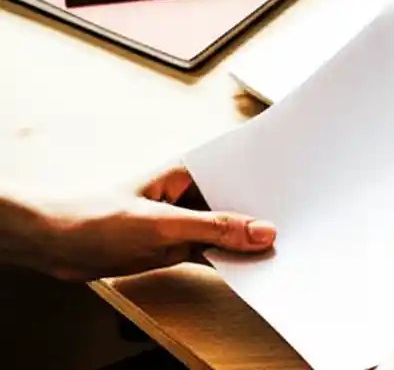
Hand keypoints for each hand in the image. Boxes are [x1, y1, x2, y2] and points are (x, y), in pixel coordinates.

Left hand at [26, 165, 276, 280]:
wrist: (52, 245)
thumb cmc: (93, 217)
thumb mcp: (162, 224)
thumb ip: (214, 228)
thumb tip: (261, 231)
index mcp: (188, 172)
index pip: (238, 171)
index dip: (267, 181)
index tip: (295, 196)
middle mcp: (190, 193)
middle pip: (237, 202)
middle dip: (262, 216)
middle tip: (294, 229)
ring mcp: (184, 220)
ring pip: (228, 230)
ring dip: (246, 242)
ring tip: (277, 251)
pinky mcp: (176, 244)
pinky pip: (213, 251)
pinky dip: (229, 260)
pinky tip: (248, 267)